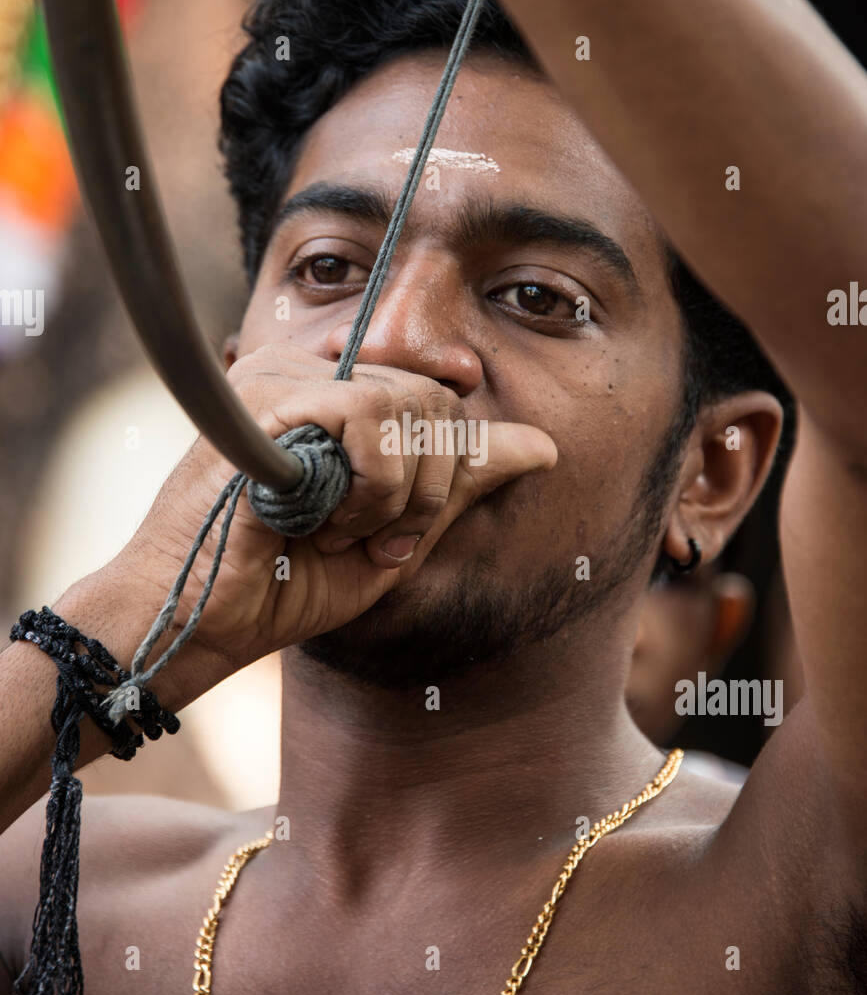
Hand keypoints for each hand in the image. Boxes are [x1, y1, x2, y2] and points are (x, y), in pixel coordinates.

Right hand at [97, 344, 555, 701]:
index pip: (429, 387)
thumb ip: (458, 481)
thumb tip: (546, 446)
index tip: (407, 519)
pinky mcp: (268, 398)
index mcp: (324, 394)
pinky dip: (372, 484)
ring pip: (409, 401)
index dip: (448, 443)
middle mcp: (302, 372)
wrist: (206, 622)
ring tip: (344, 535)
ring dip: (400, 492)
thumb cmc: (287, 584)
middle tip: (380, 541)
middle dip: (431, 485)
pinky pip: (369, 413)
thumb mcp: (396, 531)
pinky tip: (327, 523)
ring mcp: (281, 376)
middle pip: (431, 394)